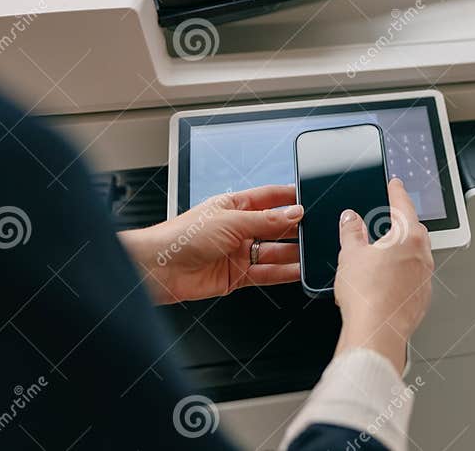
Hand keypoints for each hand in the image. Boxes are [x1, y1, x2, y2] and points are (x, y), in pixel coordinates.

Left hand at [119, 185, 302, 304]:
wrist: (157, 269)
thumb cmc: (180, 237)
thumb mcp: (230, 221)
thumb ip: (266, 221)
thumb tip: (294, 213)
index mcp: (234, 206)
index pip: (270, 198)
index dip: (291, 198)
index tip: (312, 198)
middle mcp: (238, 228)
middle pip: (275, 226)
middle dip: (296, 227)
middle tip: (317, 229)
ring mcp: (238, 252)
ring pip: (274, 251)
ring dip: (292, 252)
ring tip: (311, 251)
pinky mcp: (237, 276)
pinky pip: (267, 273)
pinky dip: (284, 273)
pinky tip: (298, 270)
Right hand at [333, 178, 433, 373]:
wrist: (377, 332)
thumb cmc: (367, 294)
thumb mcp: (350, 254)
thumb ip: (351, 231)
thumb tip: (350, 218)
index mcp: (408, 236)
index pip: (403, 205)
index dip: (396, 192)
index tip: (395, 184)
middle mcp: (423, 254)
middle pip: (412, 229)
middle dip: (399, 222)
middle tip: (386, 217)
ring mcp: (425, 277)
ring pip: (415, 254)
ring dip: (400, 249)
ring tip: (381, 252)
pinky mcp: (422, 297)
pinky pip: (413, 276)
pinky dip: (401, 272)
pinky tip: (385, 280)